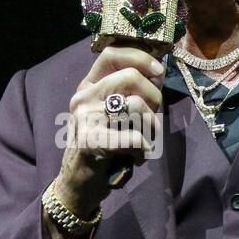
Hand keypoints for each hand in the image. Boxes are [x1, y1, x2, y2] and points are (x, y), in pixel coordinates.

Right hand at [52, 45, 164, 218]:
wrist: (78, 184)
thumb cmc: (103, 148)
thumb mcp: (110, 114)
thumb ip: (129, 92)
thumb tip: (159, 70)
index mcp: (88, 87)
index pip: (112, 54)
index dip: (140, 58)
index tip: (158, 72)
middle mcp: (83, 98)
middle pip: (130, 77)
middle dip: (153, 97)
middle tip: (153, 119)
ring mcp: (85, 118)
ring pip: (136, 104)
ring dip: (152, 126)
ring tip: (145, 140)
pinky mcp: (91, 141)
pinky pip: (135, 136)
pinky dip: (144, 148)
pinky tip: (137, 156)